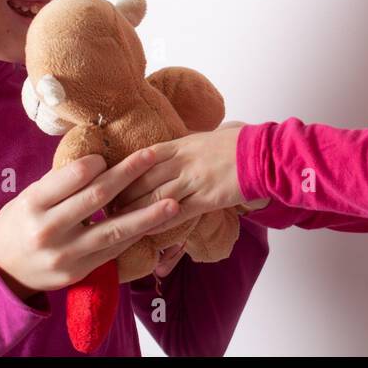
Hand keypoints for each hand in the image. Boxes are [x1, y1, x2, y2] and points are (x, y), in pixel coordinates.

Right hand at [0, 151, 182, 300]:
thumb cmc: (17, 225)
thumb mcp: (27, 198)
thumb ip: (60, 184)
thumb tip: (98, 159)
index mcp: (33, 204)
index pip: (75, 176)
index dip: (98, 162)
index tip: (109, 156)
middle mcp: (49, 230)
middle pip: (99, 197)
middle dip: (130, 174)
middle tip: (153, 156)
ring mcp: (66, 255)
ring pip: (114, 230)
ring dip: (148, 215)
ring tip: (174, 202)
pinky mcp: (79, 273)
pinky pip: (113, 251)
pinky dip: (135, 236)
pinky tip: (154, 225)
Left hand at [111, 121, 255, 226]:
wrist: (263, 154)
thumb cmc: (238, 142)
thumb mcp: (206, 136)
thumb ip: (186, 145)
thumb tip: (172, 150)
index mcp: (181, 144)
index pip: (143, 157)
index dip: (124, 170)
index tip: (109, 180)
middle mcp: (183, 161)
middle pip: (143, 178)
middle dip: (122, 194)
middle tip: (105, 207)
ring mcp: (194, 180)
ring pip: (155, 197)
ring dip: (135, 211)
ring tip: (119, 222)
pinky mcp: (206, 199)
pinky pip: (177, 213)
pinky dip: (159, 222)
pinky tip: (146, 231)